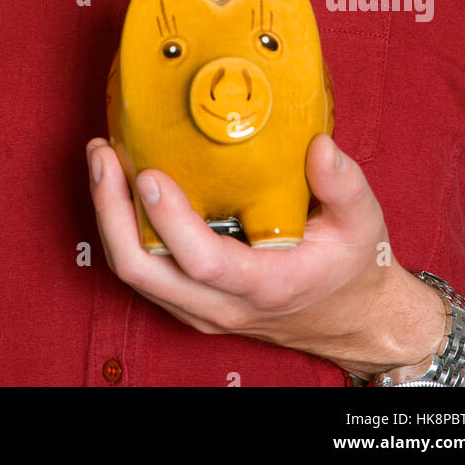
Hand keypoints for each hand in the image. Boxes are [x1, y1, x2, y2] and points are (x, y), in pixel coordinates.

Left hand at [85, 133, 445, 377]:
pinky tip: (121, 182)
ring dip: (110, 216)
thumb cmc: (352, 265)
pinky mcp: (191, 300)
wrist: (351, 318)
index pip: (203, 262)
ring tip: (102, 158)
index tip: (149, 173)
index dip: (169, 220)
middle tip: (103, 154)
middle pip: (145, 271)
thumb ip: (343, 184)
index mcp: (264, 284)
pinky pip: (144, 269)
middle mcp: (223, 304)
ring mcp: (202, 308)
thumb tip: (319, 147)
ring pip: (136, 273)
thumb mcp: (362, 221)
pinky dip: (123, 226)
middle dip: (112, 211)